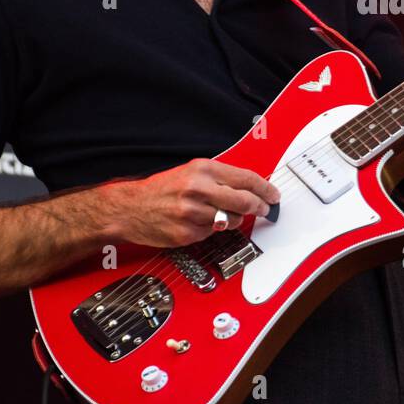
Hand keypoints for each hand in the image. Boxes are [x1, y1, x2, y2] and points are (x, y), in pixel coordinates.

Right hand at [105, 158, 280, 247]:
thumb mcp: (191, 172)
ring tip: (221, 214)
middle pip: (245, 201)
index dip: (265, 188)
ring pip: (232, 220)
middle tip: (264, 209)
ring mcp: (193, 213)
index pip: (246, 178)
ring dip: (233, 219)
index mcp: (202, 169)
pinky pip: (214, 233)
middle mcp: (199, 189)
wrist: (130, 208)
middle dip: (260, 207)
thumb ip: (220, 178)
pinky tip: (200, 222)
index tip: (273, 195)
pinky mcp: (188, 233)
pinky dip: (213, 229)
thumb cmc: (161, 190)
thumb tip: (250, 187)